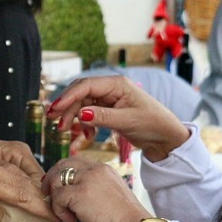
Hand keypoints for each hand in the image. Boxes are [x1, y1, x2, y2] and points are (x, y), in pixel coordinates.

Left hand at [42, 158, 150, 221]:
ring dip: (56, 199)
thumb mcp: (109, 196)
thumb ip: (93, 189)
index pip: (76, 162)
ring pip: (57, 180)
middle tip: (49, 195)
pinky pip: (58, 198)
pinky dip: (59, 211)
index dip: (62, 173)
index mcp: (104, 169)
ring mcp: (87, 180)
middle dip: (51, 179)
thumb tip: (72, 195)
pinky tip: (71, 221)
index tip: (58, 187)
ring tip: (67, 215)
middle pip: (62, 164)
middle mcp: (95, 170)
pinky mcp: (79, 193)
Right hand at [48, 76, 189, 161]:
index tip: (55, 109)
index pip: (86, 85)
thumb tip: (80, 114)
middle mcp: (111, 88)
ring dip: (74, 117)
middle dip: (67, 108)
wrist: (165, 137)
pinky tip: (89, 135)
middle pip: (80, 94)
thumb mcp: (127, 121)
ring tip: (68, 131)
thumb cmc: (152, 124)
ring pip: (82, 104)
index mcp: (117, 84)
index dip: (68, 97)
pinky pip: (88, 113)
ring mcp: (108, 99)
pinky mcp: (108, 110)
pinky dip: (84, 124)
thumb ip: (102, 117)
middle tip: (57, 124)